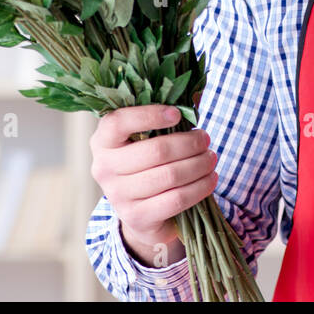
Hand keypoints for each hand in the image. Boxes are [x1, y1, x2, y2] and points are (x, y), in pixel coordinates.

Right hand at [89, 105, 216, 262]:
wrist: (140, 211)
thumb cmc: (147, 164)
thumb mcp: (146, 139)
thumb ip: (163, 117)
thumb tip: (193, 97)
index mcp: (102, 141)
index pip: (119, 122)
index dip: (150, 115)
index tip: (178, 114)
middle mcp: (103, 168)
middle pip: (155, 151)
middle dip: (189, 143)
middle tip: (205, 139)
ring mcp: (118, 195)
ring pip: (169, 175)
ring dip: (199, 165)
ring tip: (211, 158)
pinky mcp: (136, 217)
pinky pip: (176, 199)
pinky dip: (199, 188)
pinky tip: (210, 179)